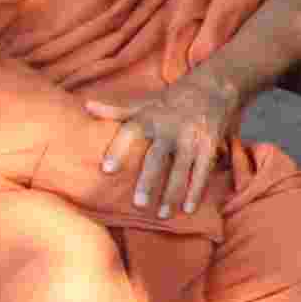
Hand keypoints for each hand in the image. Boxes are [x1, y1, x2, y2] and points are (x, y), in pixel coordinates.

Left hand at [81, 74, 245, 223]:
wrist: (214, 86)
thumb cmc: (171, 100)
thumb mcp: (145, 101)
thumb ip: (117, 109)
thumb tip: (86, 106)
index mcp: (150, 117)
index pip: (131, 133)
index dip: (118, 150)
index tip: (106, 169)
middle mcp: (170, 128)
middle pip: (157, 157)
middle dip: (148, 180)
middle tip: (139, 204)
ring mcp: (191, 138)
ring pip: (180, 170)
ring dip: (172, 193)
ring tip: (162, 215)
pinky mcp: (210, 146)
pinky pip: (202, 172)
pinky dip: (196, 191)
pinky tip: (188, 209)